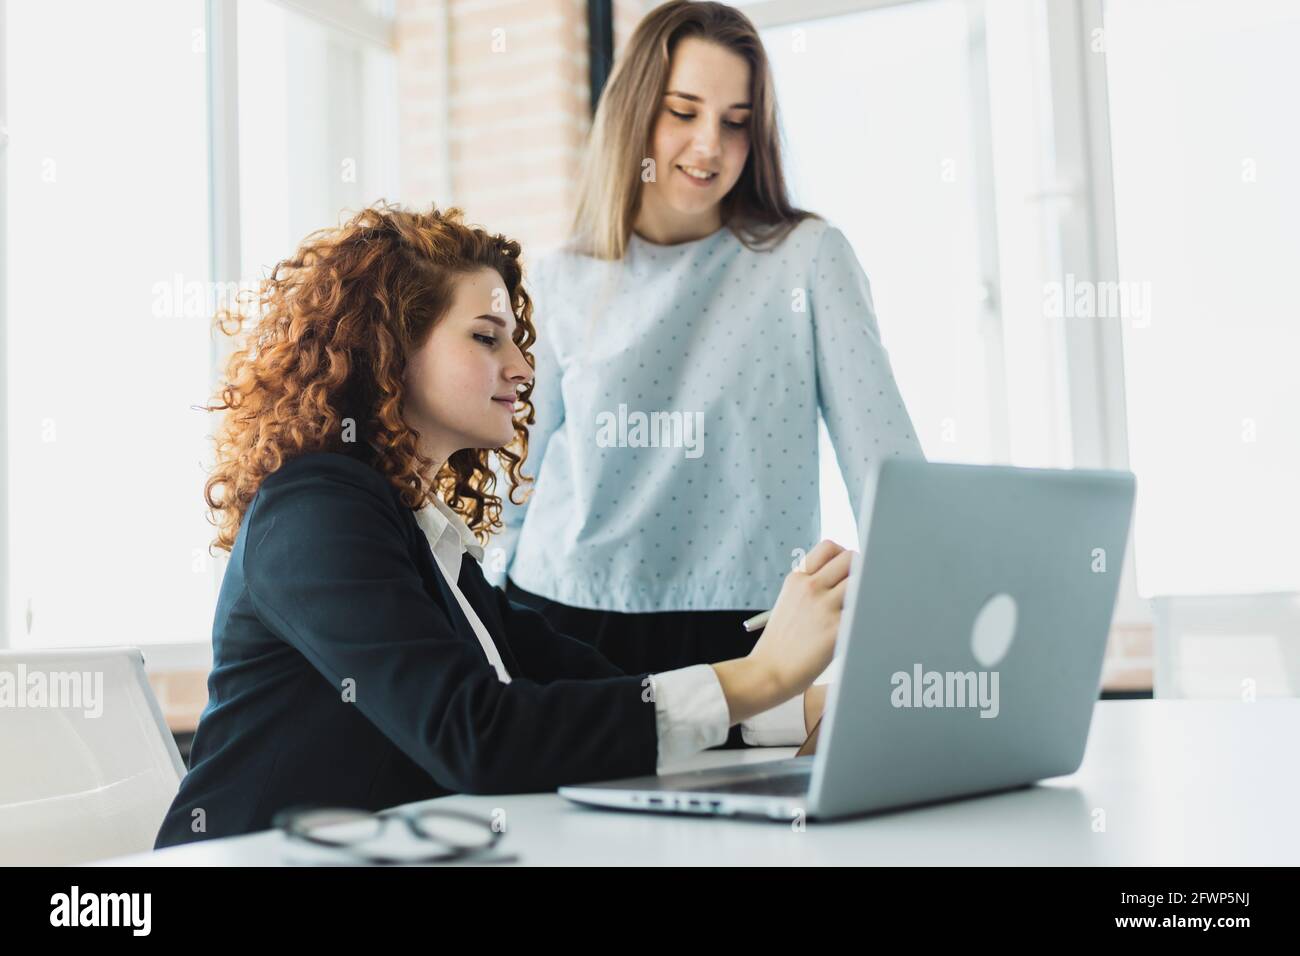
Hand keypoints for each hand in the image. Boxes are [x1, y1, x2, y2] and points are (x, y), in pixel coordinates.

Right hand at [712, 540, 853, 723]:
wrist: (769, 671)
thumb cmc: (781, 643)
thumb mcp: (787, 603)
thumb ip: (810, 587)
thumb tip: (843, 578)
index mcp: (797, 578)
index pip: (829, 547)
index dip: (843, 556)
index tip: (846, 571)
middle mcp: (810, 586)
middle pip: (851, 558)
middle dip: (859, 570)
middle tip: (859, 591)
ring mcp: (824, 605)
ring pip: (862, 579)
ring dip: (867, 591)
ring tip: (863, 607)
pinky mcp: (837, 627)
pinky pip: (864, 608)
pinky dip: (870, 612)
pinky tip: (866, 622)